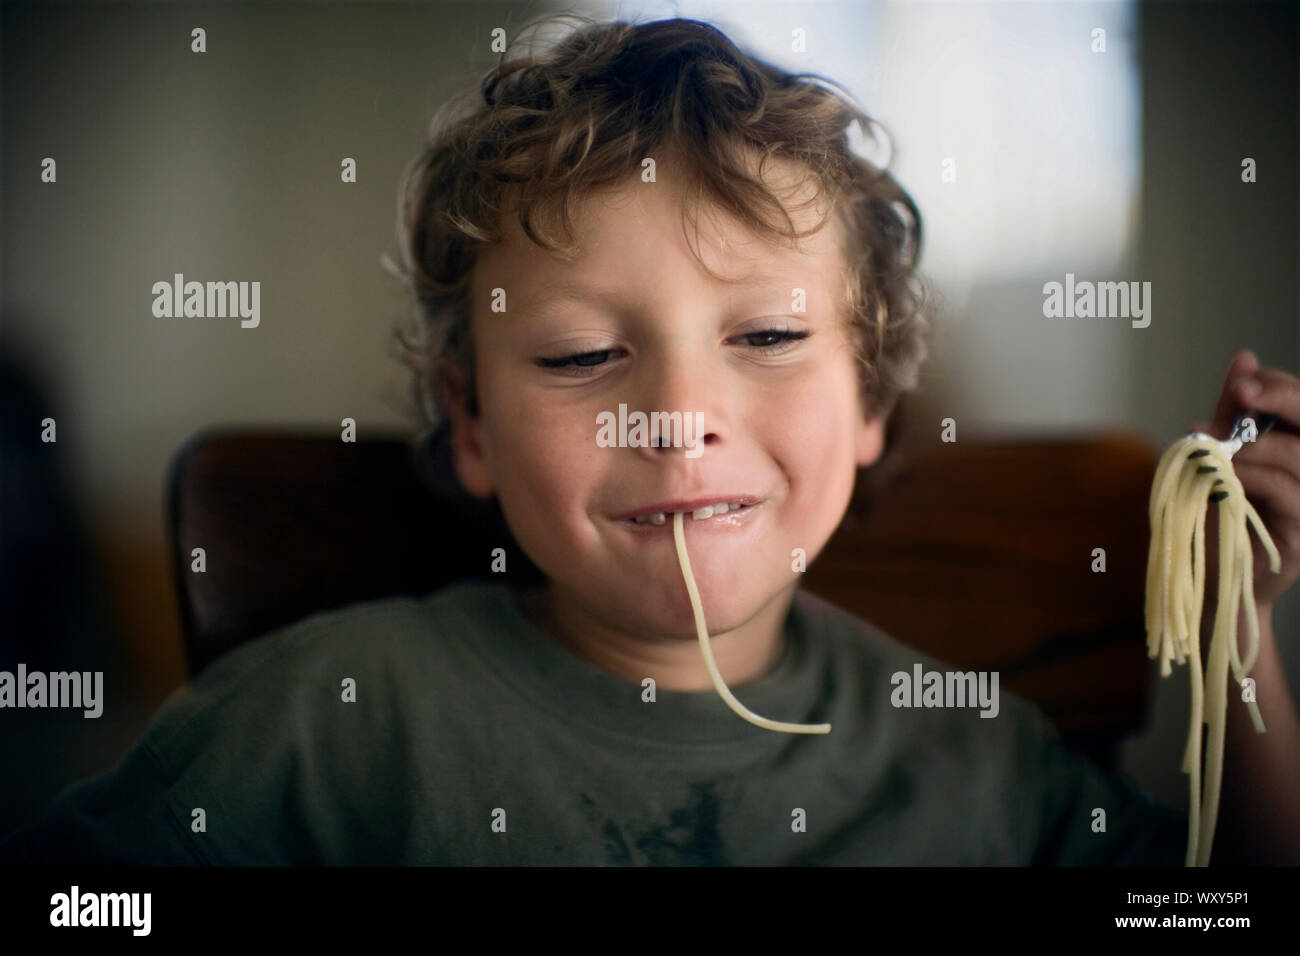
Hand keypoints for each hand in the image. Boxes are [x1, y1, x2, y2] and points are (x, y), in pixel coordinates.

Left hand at [1189, 350, 1299, 610]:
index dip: (1277, 386)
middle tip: (1242, 394)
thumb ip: (1234, 412)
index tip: (1241, 383)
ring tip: (1215, 448)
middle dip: (1281, 399)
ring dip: (1254, 445)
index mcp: (1298, 447)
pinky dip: (1252, 478)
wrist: (1209, 576)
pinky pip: (1287, 493)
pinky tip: (1224, 476)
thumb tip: (1244, 357)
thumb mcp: (1221, 453)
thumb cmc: (1217, 511)